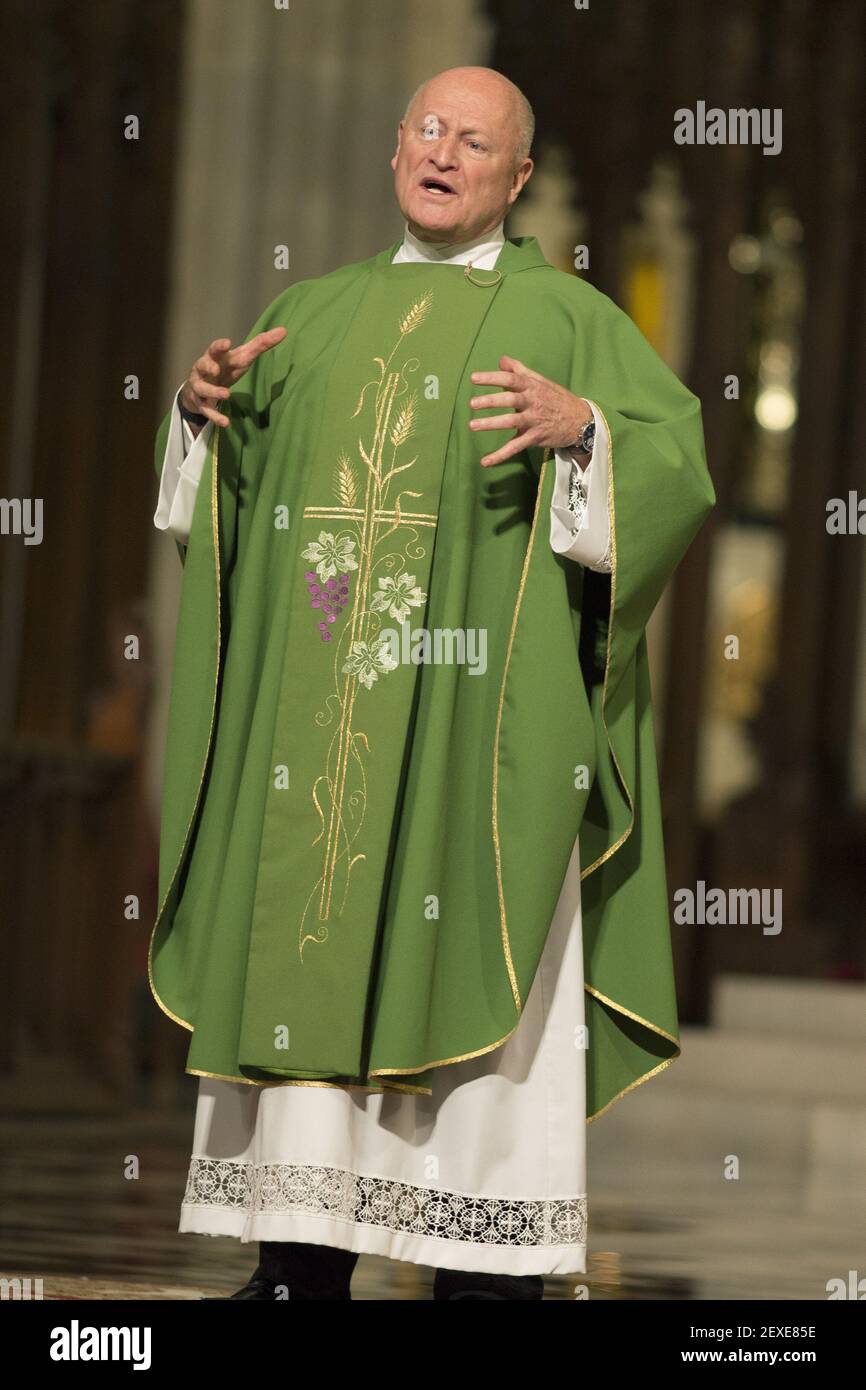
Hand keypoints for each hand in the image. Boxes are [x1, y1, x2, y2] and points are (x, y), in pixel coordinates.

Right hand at [180, 327, 287, 427]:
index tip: (227, 343)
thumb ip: (261, 345)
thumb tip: (284, 330)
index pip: (214, 348)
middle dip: (208, 367)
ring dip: (213, 392)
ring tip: (226, 394)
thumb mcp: (242, 357)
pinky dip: (216, 416)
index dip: (219, 346)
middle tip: (216, 370)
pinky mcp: (201, 403)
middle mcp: (203, 370)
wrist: (200, 388)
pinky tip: (226, 423)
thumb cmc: (225, 368)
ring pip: (202, 388)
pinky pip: (207, 410)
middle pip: (202, 365)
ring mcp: (200, 387)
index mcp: (214, 357)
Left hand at [469, 355, 591, 466]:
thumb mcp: (541, 381)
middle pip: (510, 399)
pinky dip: (500, 455)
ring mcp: (534, 420)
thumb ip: (520, 371)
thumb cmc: (557, 399)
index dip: (492, 378)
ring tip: (472, 426)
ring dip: (491, 423)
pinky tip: (485, 461)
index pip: (511, 379)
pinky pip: (515, 447)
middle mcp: (533, 402)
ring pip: (511, 421)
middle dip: (491, 401)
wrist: (581, 421)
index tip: (474, 378)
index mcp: (533, 386)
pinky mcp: (535, 437)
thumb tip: (502, 359)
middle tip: (472, 403)